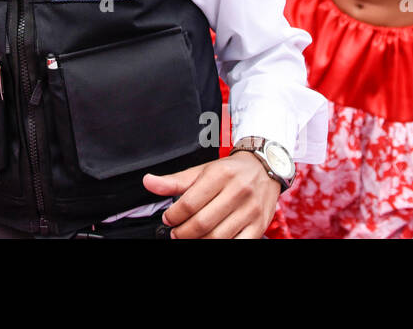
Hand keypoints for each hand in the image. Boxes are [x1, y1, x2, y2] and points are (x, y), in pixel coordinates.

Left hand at [143, 152, 280, 238]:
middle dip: (183, 232)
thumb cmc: (230, 171)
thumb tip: (149, 182)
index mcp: (220, 175)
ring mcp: (250, 210)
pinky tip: (210, 240)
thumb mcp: (201, 171)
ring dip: (199, 241)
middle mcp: (237, 192)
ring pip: (218, 236)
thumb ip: (174, 181)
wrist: (264, 168)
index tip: (168, 219)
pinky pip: (238, 243)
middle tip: (176, 233)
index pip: (189, 203)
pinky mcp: (259, 225)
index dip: (174, 215)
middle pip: (202, 222)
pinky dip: (220, 245)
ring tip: (190, 237)